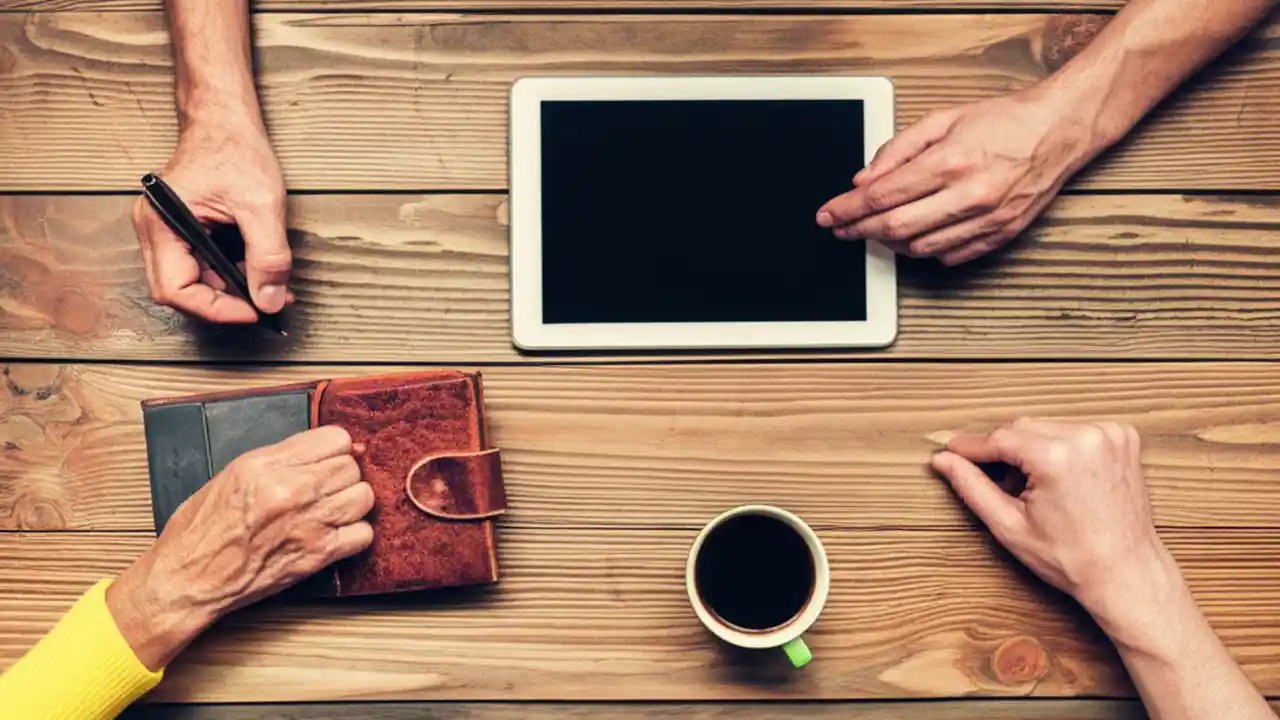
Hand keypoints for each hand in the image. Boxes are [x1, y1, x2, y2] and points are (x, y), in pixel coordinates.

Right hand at [106, 426, 373, 669]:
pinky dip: (355, 536)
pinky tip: (338, 536)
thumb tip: (319, 451)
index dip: (337, 448)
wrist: (188, 578)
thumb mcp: (233, 475)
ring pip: (364, 497)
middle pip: (351, 467)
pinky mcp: (317, 554)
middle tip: (328, 489)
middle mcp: (291, 489)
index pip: (335, 438)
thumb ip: (278, 459)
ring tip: (334, 511)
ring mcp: (308, 521)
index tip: (332, 458)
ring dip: (353, 503)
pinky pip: (363, 535)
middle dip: (343, 476)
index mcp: (266, 464)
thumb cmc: (201, 530)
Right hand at [132, 115, 292, 322]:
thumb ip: (269, 256)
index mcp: (162, 224)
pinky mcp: (180, 230)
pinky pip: (198, 266)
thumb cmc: (234, 148)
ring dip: (229, 291)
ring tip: (269, 288)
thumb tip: (269, 300)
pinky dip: (227, 274)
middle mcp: (154, 231)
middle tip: (266, 303)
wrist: (224, 119)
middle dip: (225, 303)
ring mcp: (165, 231)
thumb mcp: (261, 204)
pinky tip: (255, 272)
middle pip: (180, 292)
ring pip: (191, 282)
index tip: (255, 310)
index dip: (217, 308)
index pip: (177, 290)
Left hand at [816, 91, 1097, 265]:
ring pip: (918, 248)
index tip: (828, 215)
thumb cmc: (1003, 121)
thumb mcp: (943, 119)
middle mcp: (968, 195)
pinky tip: (913, 236)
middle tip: (840, 229)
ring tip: (874, 231)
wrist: (1059, 130)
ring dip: (888, 243)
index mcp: (950, 161)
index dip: (846, 209)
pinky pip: (948, 257)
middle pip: (894, 228)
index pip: (881, 196)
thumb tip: (863, 180)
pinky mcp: (1000, 235)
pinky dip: (923, 250)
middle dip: (858, 231)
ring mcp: (986, 219)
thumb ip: (898, 149)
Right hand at [930, 419, 1177, 634]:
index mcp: (1058, 457)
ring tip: (1038, 489)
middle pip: (1022, 427)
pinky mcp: (1123, 437)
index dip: (971, 447)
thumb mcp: (1010, 525)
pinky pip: (1074, 430)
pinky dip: (1061, 447)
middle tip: (1006, 488)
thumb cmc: (1073, 558)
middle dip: (1006, 453)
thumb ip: (972, 486)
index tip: (951, 449)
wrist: (1127, 573)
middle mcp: (1087, 437)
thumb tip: (943, 460)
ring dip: (1033, 449)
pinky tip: (1063, 479)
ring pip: (1046, 427)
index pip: (999, 438)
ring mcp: (1110, 434)